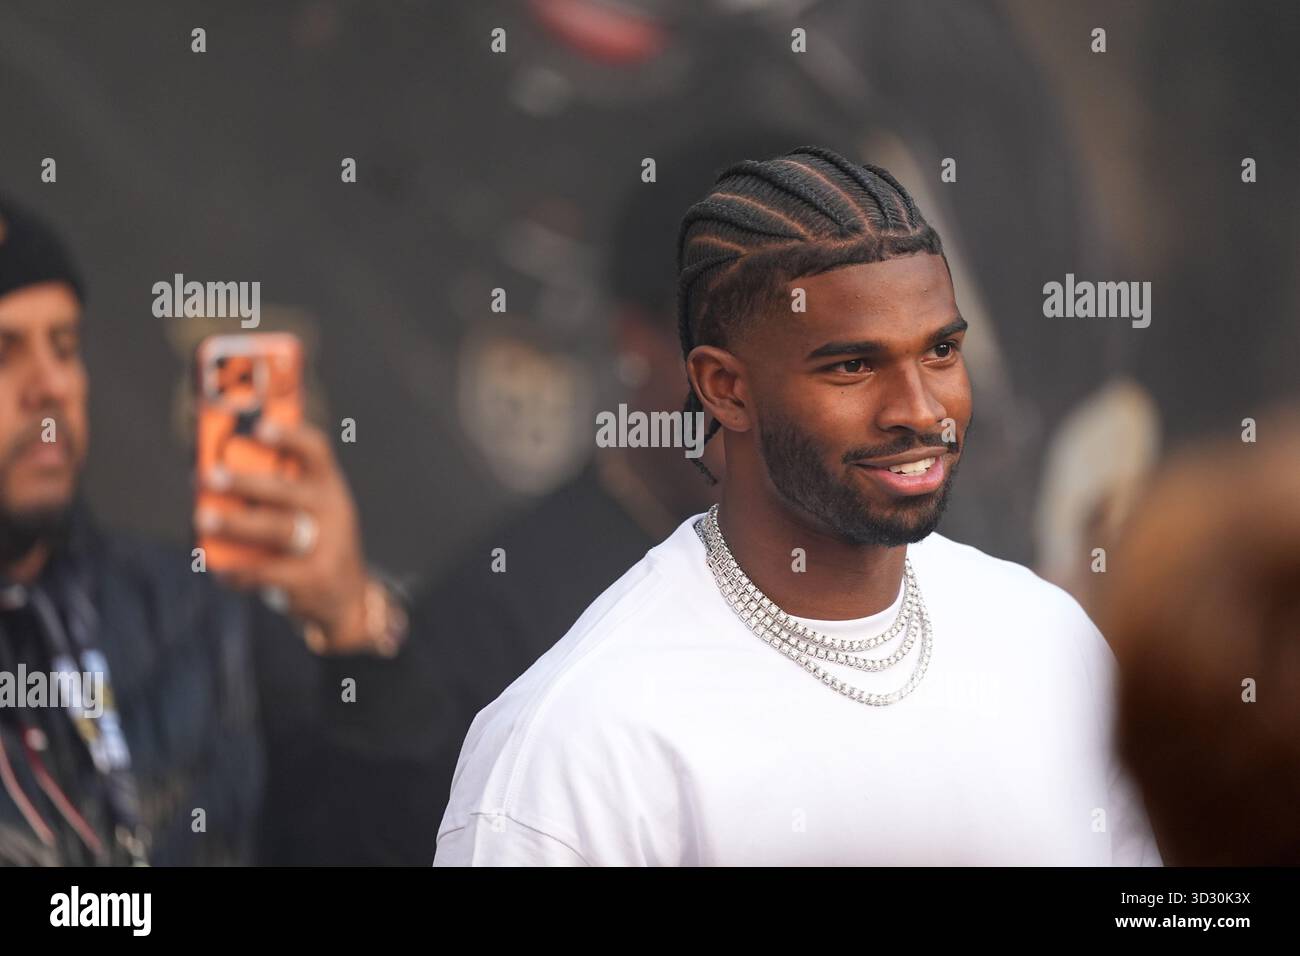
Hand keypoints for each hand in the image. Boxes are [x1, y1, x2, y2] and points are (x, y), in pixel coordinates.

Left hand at [195, 419, 374, 653]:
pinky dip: (240, 573)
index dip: (290, 437)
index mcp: (329, 487)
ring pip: (277, 529)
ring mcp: (325, 545)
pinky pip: (269, 572)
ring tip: (203, 518)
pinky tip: (221, 573)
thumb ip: (278, 492)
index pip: (317, 452)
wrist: (348, 598)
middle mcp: (332, 512)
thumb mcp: (311, 512)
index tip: (259, 428)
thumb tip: (218, 471)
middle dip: (246, 483)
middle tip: (210, 477)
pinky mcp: (313, 578)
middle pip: (286, 491)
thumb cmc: (315, 544)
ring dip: (236, 523)